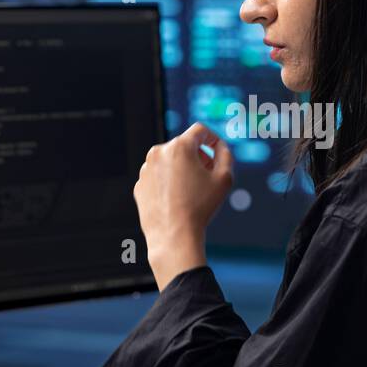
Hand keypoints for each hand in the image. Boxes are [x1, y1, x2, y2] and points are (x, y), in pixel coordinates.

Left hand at [134, 123, 233, 288]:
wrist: (173, 236)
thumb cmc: (200, 208)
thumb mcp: (224, 179)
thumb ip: (226, 155)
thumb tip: (220, 147)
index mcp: (179, 147)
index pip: (200, 130)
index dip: (213, 138)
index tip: (218, 149)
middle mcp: (158, 153)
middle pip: (184, 146)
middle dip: (198, 156)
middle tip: (208, 175)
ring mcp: (146, 169)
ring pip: (169, 161)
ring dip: (182, 169)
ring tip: (193, 190)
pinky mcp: (140, 185)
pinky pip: (158, 177)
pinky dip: (169, 182)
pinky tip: (178, 199)